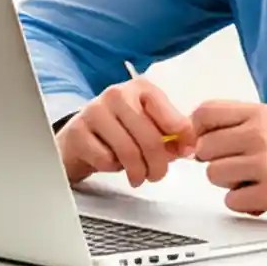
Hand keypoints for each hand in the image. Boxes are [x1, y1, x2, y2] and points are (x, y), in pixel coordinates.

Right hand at [56, 78, 195, 186]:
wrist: (79, 137)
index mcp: (141, 89)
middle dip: (158, 164)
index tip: (184, 152)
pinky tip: (111, 162)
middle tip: (157, 175)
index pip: (170, 116)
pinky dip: (113, 168)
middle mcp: (117, 94)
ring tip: (138, 176)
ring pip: (128, 150)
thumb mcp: (148, 125)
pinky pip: (105, 159)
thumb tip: (188, 148)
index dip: (182, 138)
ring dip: (138, 171)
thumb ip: (170, 134)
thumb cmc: (120, 131)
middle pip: (149, 137)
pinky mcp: (78, 131)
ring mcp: (95, 110)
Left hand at [191, 101, 266, 225]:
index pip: (204, 112)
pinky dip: (244, 204)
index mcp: (259, 114)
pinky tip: (263, 196)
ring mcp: (265, 164)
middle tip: (240, 166)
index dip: (199, 131)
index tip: (209, 142)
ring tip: (255, 181)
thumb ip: (235, 124)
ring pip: (213, 175)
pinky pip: (231, 201)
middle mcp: (260, 135)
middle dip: (216, 162)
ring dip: (230, 184)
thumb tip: (193, 136)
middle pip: (204, 149)